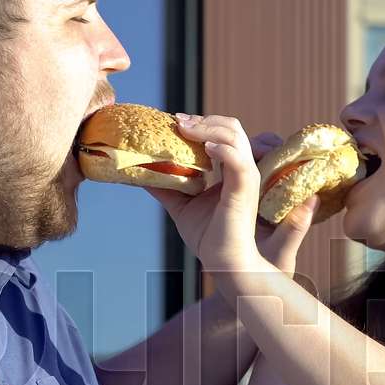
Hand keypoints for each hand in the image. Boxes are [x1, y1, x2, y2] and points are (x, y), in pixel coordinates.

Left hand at [148, 117, 315, 276]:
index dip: (201, 123)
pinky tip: (204, 148)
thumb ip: (166, 188)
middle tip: (177, 121)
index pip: (221, 134)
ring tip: (184, 128)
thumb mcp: (181, 206)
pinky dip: (221, 149)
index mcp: (230, 170)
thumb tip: (139, 172)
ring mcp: (246, 177)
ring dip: (207, 127)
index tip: (175, 121)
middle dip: (203, 120)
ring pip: (234, 136)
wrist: (225, 264)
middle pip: (230, 127)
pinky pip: (237, 160)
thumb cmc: (209, 238)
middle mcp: (241, 169)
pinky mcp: (245, 190)